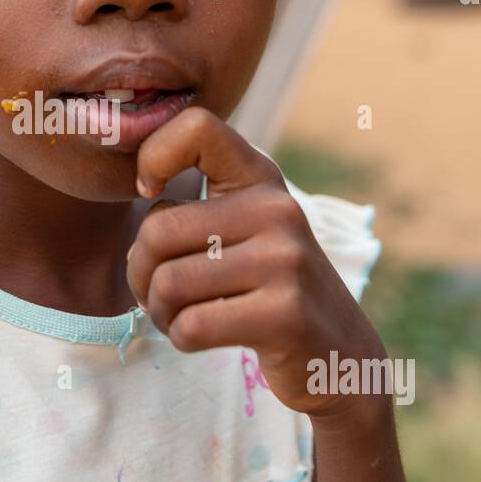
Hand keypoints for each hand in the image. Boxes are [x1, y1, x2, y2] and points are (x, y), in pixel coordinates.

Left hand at [126, 106, 388, 424]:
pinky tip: (199, 338)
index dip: (153, 156)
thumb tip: (143, 192)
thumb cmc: (267, 290)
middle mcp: (278, 210)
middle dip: (140, 271)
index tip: (152, 193)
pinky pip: (192, 326)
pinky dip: (180, 338)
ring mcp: (286, 261)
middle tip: (158, 292)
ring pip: (169, 283)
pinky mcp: (285, 315)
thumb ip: (199, 205)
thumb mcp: (245, 229)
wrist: (340, 354)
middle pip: (158, 229)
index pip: (196, 127)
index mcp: (261, 179)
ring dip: (159, 311)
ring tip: (178, 316)